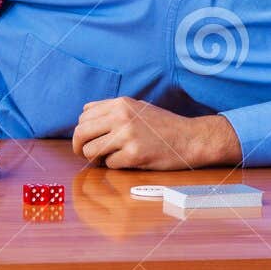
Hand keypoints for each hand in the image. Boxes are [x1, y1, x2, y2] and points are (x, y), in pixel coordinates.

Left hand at [71, 97, 242, 169]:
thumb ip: (112, 110)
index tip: (87, 139)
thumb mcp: (137, 107)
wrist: (191, 138)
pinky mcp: (134, 154)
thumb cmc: (163, 125)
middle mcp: (121, 117)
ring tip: (106, 159)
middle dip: (79, 146)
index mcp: (120, 103)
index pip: (84, 116)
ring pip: (90, 150)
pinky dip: (114, 166)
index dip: (82, 130)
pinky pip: (109, 164)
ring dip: (95, 158)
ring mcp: (127, 136)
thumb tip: (85, 117)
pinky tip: (125, 162)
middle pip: (80, 133)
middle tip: (84, 154)